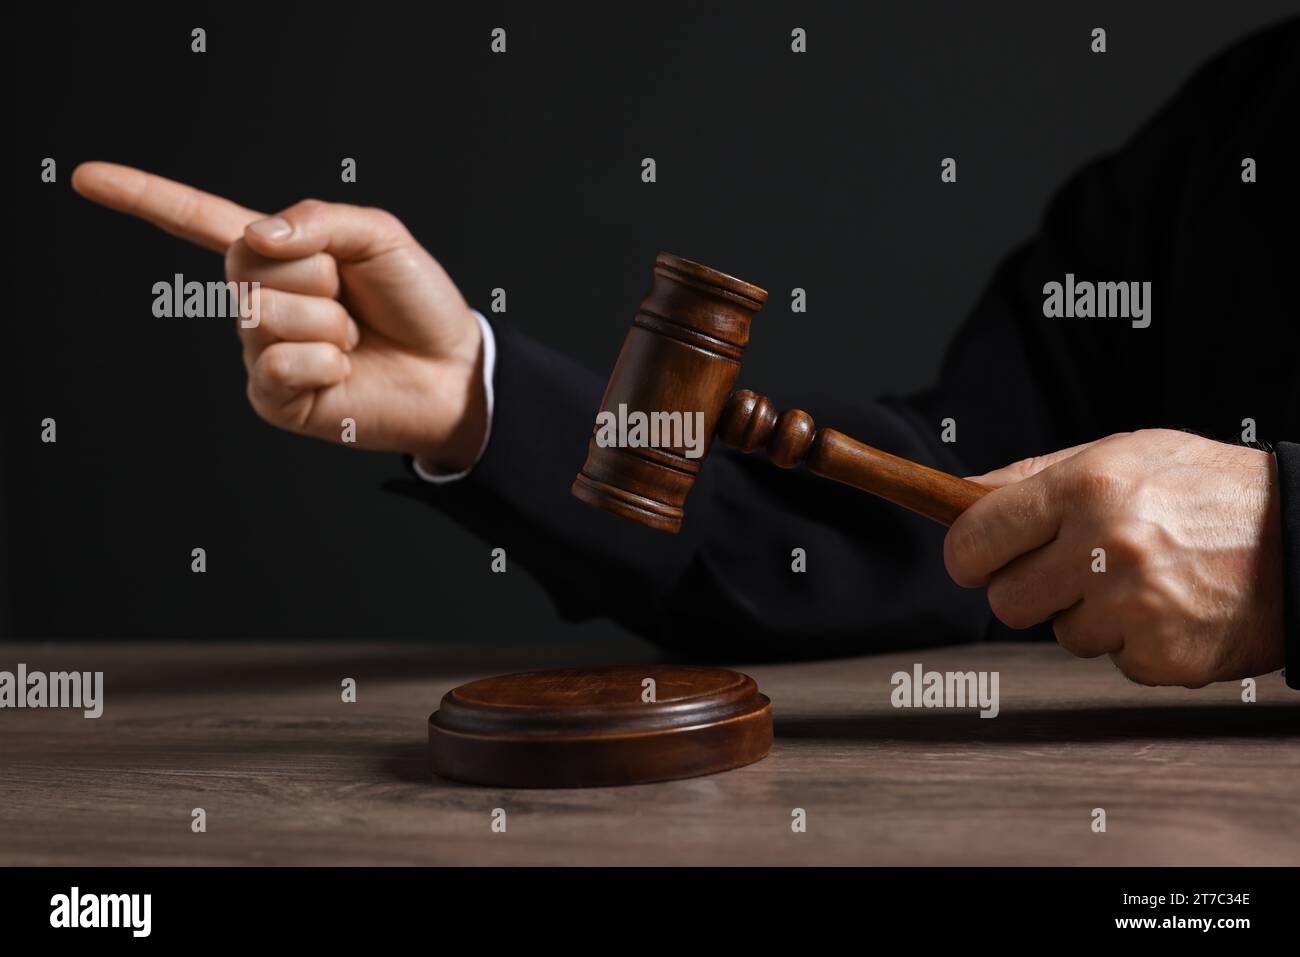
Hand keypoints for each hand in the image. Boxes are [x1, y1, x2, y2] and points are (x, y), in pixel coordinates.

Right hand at [71, 162, 486, 470]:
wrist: (452, 369)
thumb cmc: (416, 302)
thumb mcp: (379, 236)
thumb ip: (319, 218)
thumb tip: (258, 235)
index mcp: (278, 254)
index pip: (198, 221)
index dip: (143, 198)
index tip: (84, 178)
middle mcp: (258, 300)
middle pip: (245, 261)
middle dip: (316, 272)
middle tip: (350, 297)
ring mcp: (261, 350)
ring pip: (265, 312)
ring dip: (328, 320)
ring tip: (352, 337)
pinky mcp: (273, 396)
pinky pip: (280, 363)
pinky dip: (325, 363)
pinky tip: (343, 371)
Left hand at [944, 429, 1284, 686]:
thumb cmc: (1204, 488)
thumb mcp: (1119, 454)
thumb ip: (1032, 477)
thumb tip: (961, 495)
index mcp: (1085, 487)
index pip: (973, 540)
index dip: (968, 555)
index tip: (976, 559)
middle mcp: (1106, 547)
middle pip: (1003, 601)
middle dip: (1029, 589)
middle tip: (1074, 568)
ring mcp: (1135, 607)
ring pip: (1059, 634)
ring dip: (1089, 615)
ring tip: (1141, 580)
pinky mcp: (1163, 656)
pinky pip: (1112, 661)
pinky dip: (1134, 643)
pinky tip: (1170, 608)